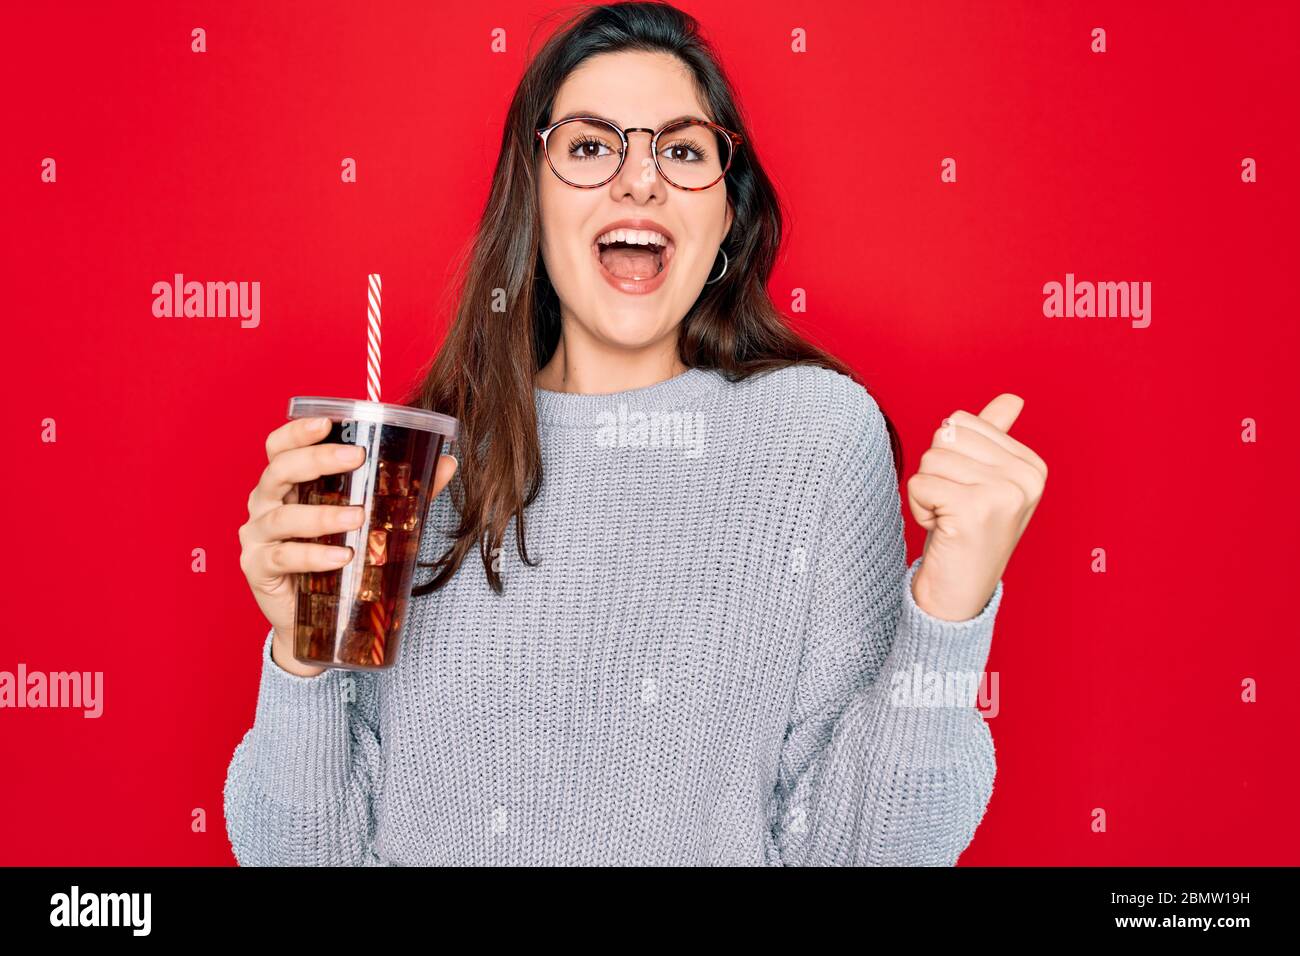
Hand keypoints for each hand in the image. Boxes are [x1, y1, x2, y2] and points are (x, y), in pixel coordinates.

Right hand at [238, 415, 458, 674]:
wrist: (316, 619)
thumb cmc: (338, 555)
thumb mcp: (370, 519)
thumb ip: (405, 492)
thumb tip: (448, 464)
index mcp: (286, 483)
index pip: (279, 447)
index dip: (297, 431)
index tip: (327, 422)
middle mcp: (264, 503)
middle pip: (279, 471)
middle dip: (317, 461)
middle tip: (357, 459)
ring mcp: (256, 537)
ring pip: (282, 517)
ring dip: (322, 515)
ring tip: (358, 517)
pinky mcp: (258, 569)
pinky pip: (283, 558)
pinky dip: (313, 555)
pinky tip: (341, 557)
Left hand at [905, 394, 1046, 620]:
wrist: (958, 594)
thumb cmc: (965, 533)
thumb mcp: (985, 480)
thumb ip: (995, 437)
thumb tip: (1013, 398)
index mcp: (1032, 465)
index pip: (960, 421)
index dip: (949, 455)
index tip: (967, 492)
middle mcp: (1026, 477)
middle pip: (944, 437)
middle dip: (935, 472)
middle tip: (954, 508)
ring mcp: (1004, 493)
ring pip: (930, 459)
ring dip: (927, 492)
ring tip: (949, 520)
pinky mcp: (974, 509)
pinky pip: (919, 483)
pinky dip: (919, 508)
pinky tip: (942, 530)